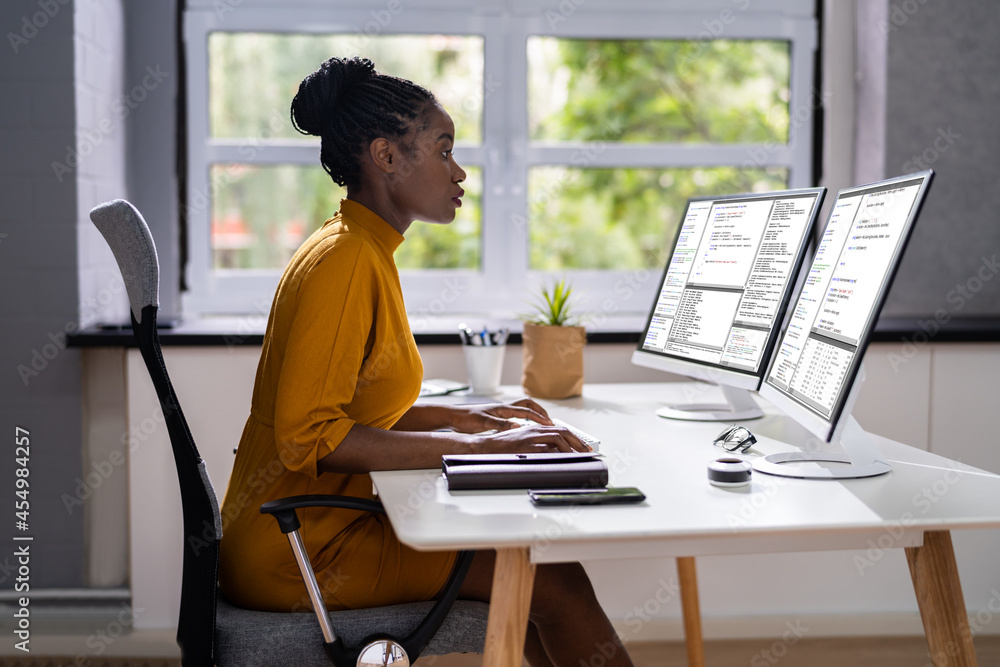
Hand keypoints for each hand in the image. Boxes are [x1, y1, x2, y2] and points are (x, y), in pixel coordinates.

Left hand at [447, 397, 552, 433]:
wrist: (453, 417)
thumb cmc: (465, 419)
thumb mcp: (483, 423)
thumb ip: (500, 424)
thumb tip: (517, 426)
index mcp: (502, 409)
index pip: (527, 412)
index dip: (539, 418)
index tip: (549, 425)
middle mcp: (503, 408)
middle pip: (528, 405)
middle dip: (540, 412)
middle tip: (549, 422)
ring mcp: (500, 412)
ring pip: (522, 409)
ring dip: (533, 413)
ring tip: (542, 423)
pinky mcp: (496, 417)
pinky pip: (516, 415)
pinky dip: (524, 419)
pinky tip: (525, 427)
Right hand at [472, 422, 590, 452]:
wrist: (485, 447)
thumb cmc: (502, 447)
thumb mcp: (522, 442)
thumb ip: (537, 444)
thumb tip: (553, 454)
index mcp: (534, 428)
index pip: (560, 430)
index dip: (574, 438)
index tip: (583, 448)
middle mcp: (534, 430)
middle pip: (562, 432)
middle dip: (578, 443)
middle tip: (588, 453)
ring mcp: (530, 438)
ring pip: (557, 439)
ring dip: (570, 449)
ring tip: (578, 458)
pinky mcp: (525, 447)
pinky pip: (546, 450)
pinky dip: (557, 455)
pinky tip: (563, 461)